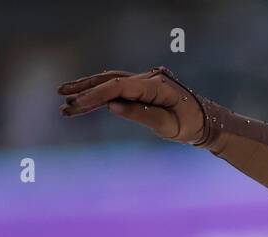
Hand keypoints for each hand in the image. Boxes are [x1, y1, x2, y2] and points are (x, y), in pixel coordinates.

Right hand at [58, 66, 208, 143]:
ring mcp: (143, 82)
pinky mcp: (140, 89)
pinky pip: (116, 89)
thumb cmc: (190, 125)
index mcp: (156, 85)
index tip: (78, 104)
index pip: (119, 87)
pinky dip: (99, 94)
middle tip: (62, 100)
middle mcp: (147, 79)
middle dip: (85, 90)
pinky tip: (82, 99)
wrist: (205, 122)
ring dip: (87, 90)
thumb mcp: (169, 125)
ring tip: (64, 99)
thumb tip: (112, 107)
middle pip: (110, 80)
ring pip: (110, 82)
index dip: (96, 95)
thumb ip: (141, 115)